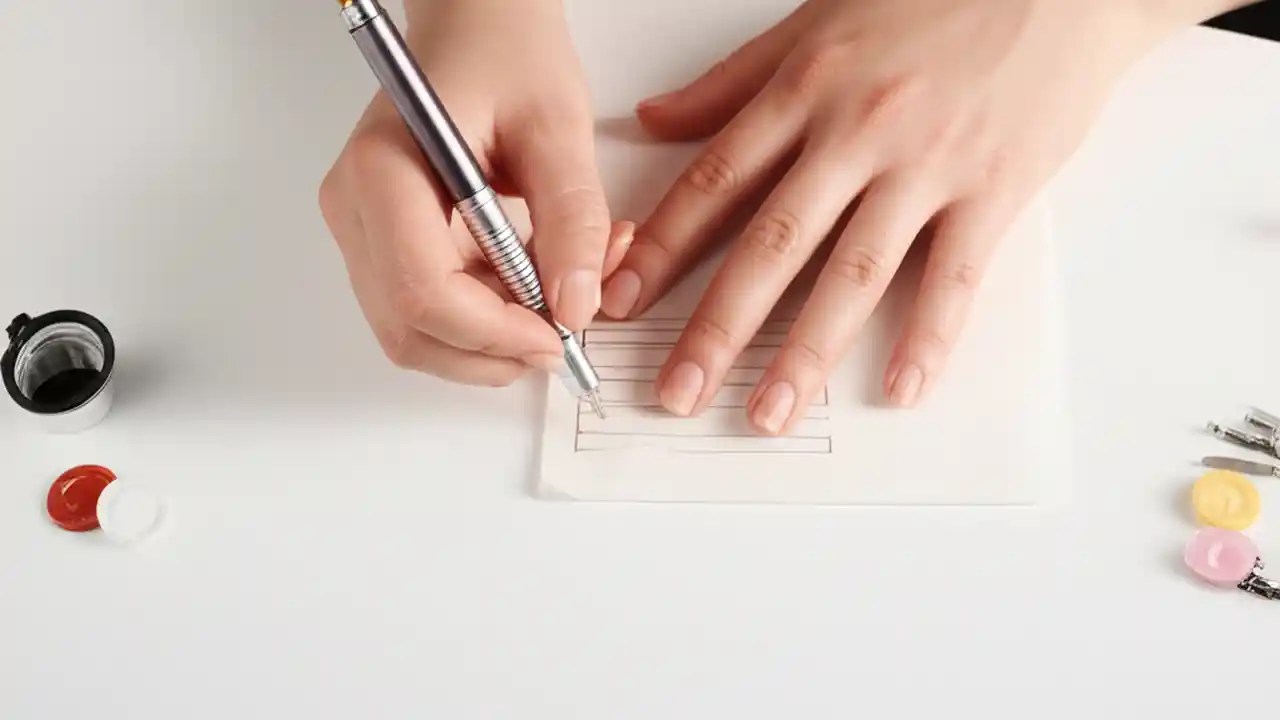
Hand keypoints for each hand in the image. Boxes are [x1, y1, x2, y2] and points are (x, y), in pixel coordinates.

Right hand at [320, 0, 628, 385]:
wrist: (478, 24)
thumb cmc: (506, 54)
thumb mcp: (558, 128)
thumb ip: (571, 219)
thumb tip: (576, 307)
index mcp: (383, 171)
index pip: (422, 291)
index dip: (495, 333)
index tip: (559, 335)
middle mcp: (356, 208)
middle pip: (412, 330)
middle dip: (493, 349)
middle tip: (565, 329)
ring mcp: (365, 232)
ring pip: (419, 334)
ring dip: (494, 338)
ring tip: (559, 290)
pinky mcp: (387, 244)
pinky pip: (431, 311)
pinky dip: (488, 318)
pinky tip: (535, 279)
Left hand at [602, 0, 1213, 432]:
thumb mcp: (816, 22)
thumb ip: (732, 81)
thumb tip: (654, 121)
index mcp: (805, 89)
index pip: (714, 181)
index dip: (661, 247)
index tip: (619, 302)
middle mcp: (857, 130)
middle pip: (771, 243)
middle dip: (716, 327)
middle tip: (677, 391)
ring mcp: (927, 163)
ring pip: (854, 271)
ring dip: (806, 352)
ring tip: (769, 413)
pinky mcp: (996, 187)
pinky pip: (955, 275)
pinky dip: (928, 337)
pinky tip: (900, 388)